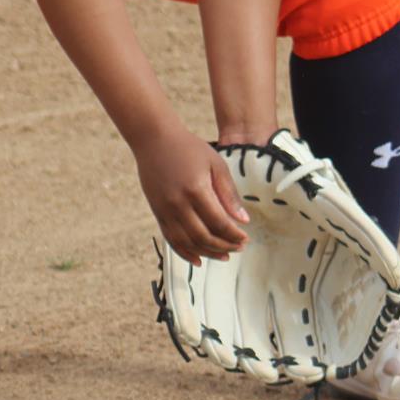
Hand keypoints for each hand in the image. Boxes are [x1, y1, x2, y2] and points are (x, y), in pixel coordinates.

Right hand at [134, 126, 248, 263]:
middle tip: (239, 248)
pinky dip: (185, 253)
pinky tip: (198, 260)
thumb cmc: (188, 148)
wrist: (154, 139)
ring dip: (207, 253)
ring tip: (223, 256)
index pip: (219, 222)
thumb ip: (229, 193)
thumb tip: (243, 220)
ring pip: (187, 243)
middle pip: (204, 236)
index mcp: (196, 189)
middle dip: (224, 246)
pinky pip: (171, 239)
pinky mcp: (157, 213)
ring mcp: (165, 210)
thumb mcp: (215, 164)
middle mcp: (178, 204)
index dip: (234, 235)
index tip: (246, 238)